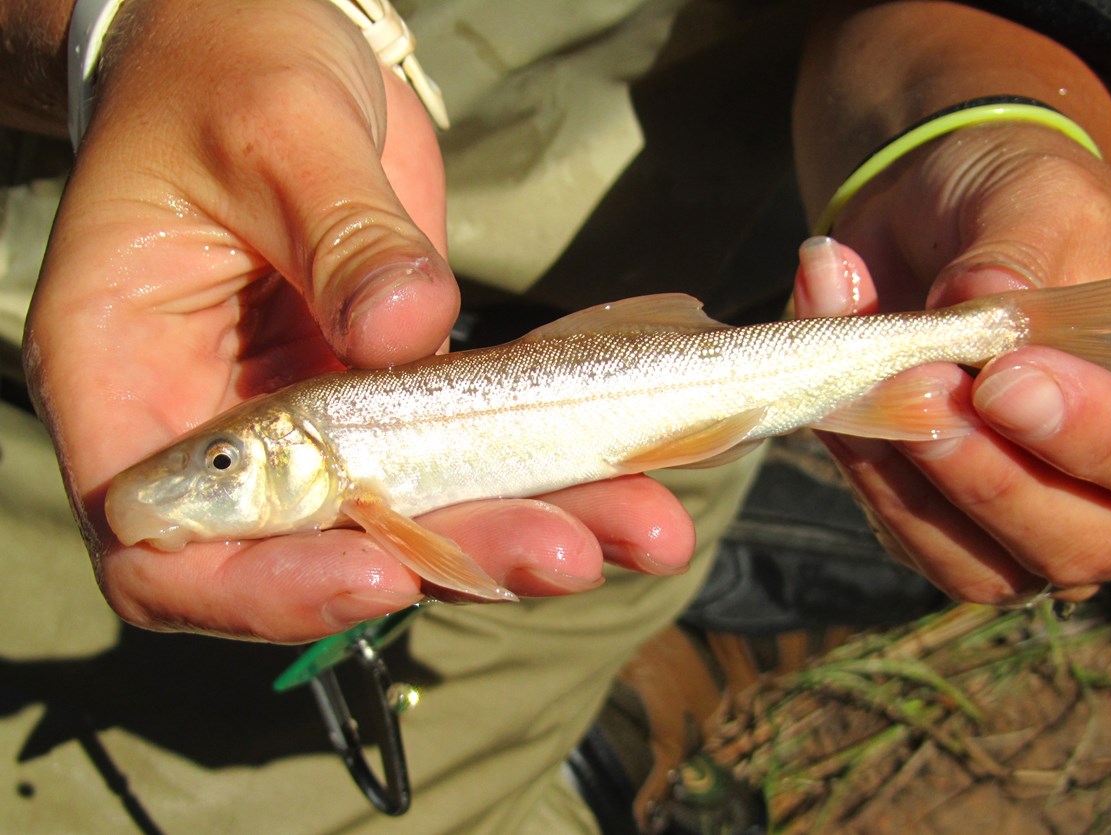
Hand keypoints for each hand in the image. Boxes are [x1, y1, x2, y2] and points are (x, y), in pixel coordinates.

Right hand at [23, 0, 692, 642]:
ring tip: (645, 531)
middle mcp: (217, 422)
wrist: (261, 38)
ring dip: (525, 533)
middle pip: (315, 552)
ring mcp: (307, 420)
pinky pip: (462, 459)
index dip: (263, 587)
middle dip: (450, 560)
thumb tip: (407, 330)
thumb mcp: (277, 129)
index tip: (381, 577)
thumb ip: (339, 234)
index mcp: (126, 372)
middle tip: (565, 553)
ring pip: (411, 520)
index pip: (159, 548)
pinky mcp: (382, 396)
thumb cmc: (227, 63)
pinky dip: (547, 478)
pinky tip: (630, 483)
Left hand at [795, 123, 1110, 603]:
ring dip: (910, 474)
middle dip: (988, 471)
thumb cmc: (1016, 204)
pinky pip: (912, 540)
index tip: (1005, 383)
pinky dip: (865, 471)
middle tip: (919, 386)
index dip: (1106, 435)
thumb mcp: (1035, 194)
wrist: (935, 221)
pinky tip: (837, 399)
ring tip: (862, 374)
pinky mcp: (955, 530)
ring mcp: (1044, 524)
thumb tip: (973, 305)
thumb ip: (1018, 254)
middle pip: (1085, 540)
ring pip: (990, 566)